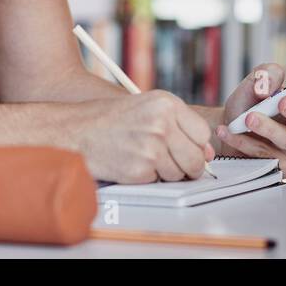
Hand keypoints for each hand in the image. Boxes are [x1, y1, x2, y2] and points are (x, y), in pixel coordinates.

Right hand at [70, 91, 214, 182]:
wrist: (77, 131)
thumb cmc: (111, 119)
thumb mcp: (148, 108)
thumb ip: (180, 125)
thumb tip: (207, 153)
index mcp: (166, 104)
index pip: (203, 133)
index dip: (198, 146)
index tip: (189, 149)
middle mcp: (161, 124)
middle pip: (196, 158)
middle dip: (188, 166)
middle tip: (171, 162)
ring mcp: (151, 148)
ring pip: (179, 173)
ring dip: (166, 172)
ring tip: (144, 156)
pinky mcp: (140, 169)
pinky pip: (158, 181)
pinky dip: (148, 177)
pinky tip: (132, 162)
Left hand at [214, 64, 285, 177]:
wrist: (229, 129)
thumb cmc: (249, 105)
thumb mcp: (256, 83)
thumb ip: (265, 75)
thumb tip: (266, 85)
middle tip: (283, 101)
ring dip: (267, 129)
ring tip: (249, 118)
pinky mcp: (283, 168)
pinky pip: (265, 155)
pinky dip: (245, 142)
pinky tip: (230, 131)